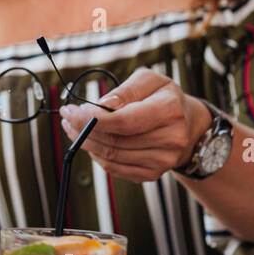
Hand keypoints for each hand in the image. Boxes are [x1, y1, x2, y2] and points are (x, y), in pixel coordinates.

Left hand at [58, 67, 210, 181]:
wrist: (187, 123)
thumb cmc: (162, 97)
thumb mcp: (149, 80)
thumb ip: (126, 90)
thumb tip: (102, 106)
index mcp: (170, 111)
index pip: (124, 121)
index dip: (93, 119)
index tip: (73, 110)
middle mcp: (171, 139)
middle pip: (114, 140)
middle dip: (82, 128)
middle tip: (67, 116)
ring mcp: (163, 161)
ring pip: (110, 156)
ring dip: (85, 142)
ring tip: (72, 127)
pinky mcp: (152, 174)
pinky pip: (114, 168)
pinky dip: (96, 154)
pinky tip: (89, 141)